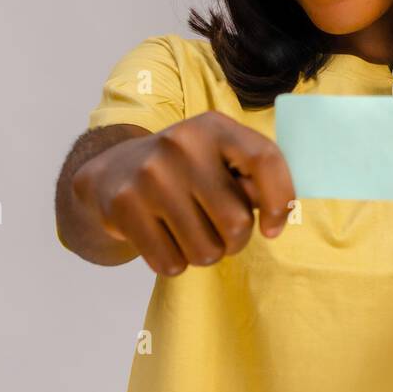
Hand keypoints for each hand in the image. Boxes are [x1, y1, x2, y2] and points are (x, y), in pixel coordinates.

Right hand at [71, 111, 295, 276]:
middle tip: (219, 230)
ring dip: (205, 254)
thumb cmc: (185, 172)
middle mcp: (181, 145)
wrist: (112, 172)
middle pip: (236, 223)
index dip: (280, 200)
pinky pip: (171, 263)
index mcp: (214, 127)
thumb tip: (275, 214)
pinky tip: (164, 238)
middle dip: (235, 240)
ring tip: (190, 233)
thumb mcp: (220, 159)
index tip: (272, 228)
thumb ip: (254, 179)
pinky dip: (175, 262)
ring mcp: (149, 175)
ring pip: (205, 251)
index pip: (264, 159)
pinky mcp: (123, 206)